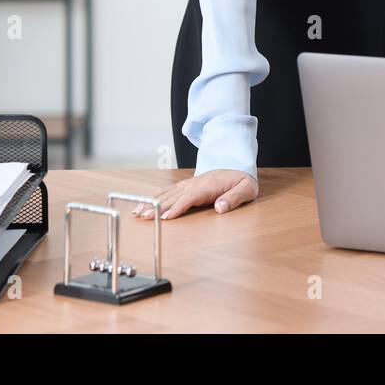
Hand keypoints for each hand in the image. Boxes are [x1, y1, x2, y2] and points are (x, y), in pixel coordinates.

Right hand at [135, 169, 258, 219]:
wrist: (239, 167)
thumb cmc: (243, 181)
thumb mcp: (246, 189)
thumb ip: (234, 198)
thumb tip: (220, 207)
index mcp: (209, 186)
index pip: (190, 198)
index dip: (177, 207)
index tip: (165, 217)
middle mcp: (195, 183)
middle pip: (174, 196)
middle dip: (157, 207)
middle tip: (143, 217)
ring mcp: (190, 183)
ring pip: (168, 193)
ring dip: (152, 202)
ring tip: (138, 212)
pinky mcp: (187, 185)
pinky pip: (169, 191)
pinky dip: (156, 197)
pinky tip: (146, 204)